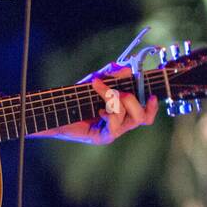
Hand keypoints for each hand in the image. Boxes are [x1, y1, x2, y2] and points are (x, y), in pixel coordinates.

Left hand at [34, 71, 157, 144]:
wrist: (54, 110)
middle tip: (116, 91)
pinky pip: (115, 126)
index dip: (153, 107)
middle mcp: (120, 124)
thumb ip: (110, 74)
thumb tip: (126, 69)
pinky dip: (109, 113)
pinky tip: (98, 111)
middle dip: (132, 100)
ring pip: (130, 120)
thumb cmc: (74, 97)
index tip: (152, 95)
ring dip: (116, 101)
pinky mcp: (102, 137)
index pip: (146, 114)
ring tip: (100, 92)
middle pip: (142, 117)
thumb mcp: (94, 80)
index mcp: (122, 112)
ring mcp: (112, 132)